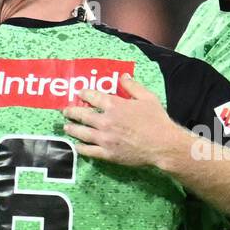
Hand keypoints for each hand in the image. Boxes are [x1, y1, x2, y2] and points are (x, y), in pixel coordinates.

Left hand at [62, 73, 182, 167]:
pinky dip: (80, 148)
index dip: (84, 93)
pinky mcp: (108, 154)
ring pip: (82, 133)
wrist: (163, 144)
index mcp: (115, 105)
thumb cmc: (157, 120)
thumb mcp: (147, 97)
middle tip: (66, 111)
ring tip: (66, 127)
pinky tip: (76, 146)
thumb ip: (132, 86)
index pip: (93, 96)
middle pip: (82, 115)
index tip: (79, 93)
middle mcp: (106, 121)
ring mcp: (105, 138)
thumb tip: (123, 76)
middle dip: (72, 112)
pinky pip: (89, 151)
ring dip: (72, 129)